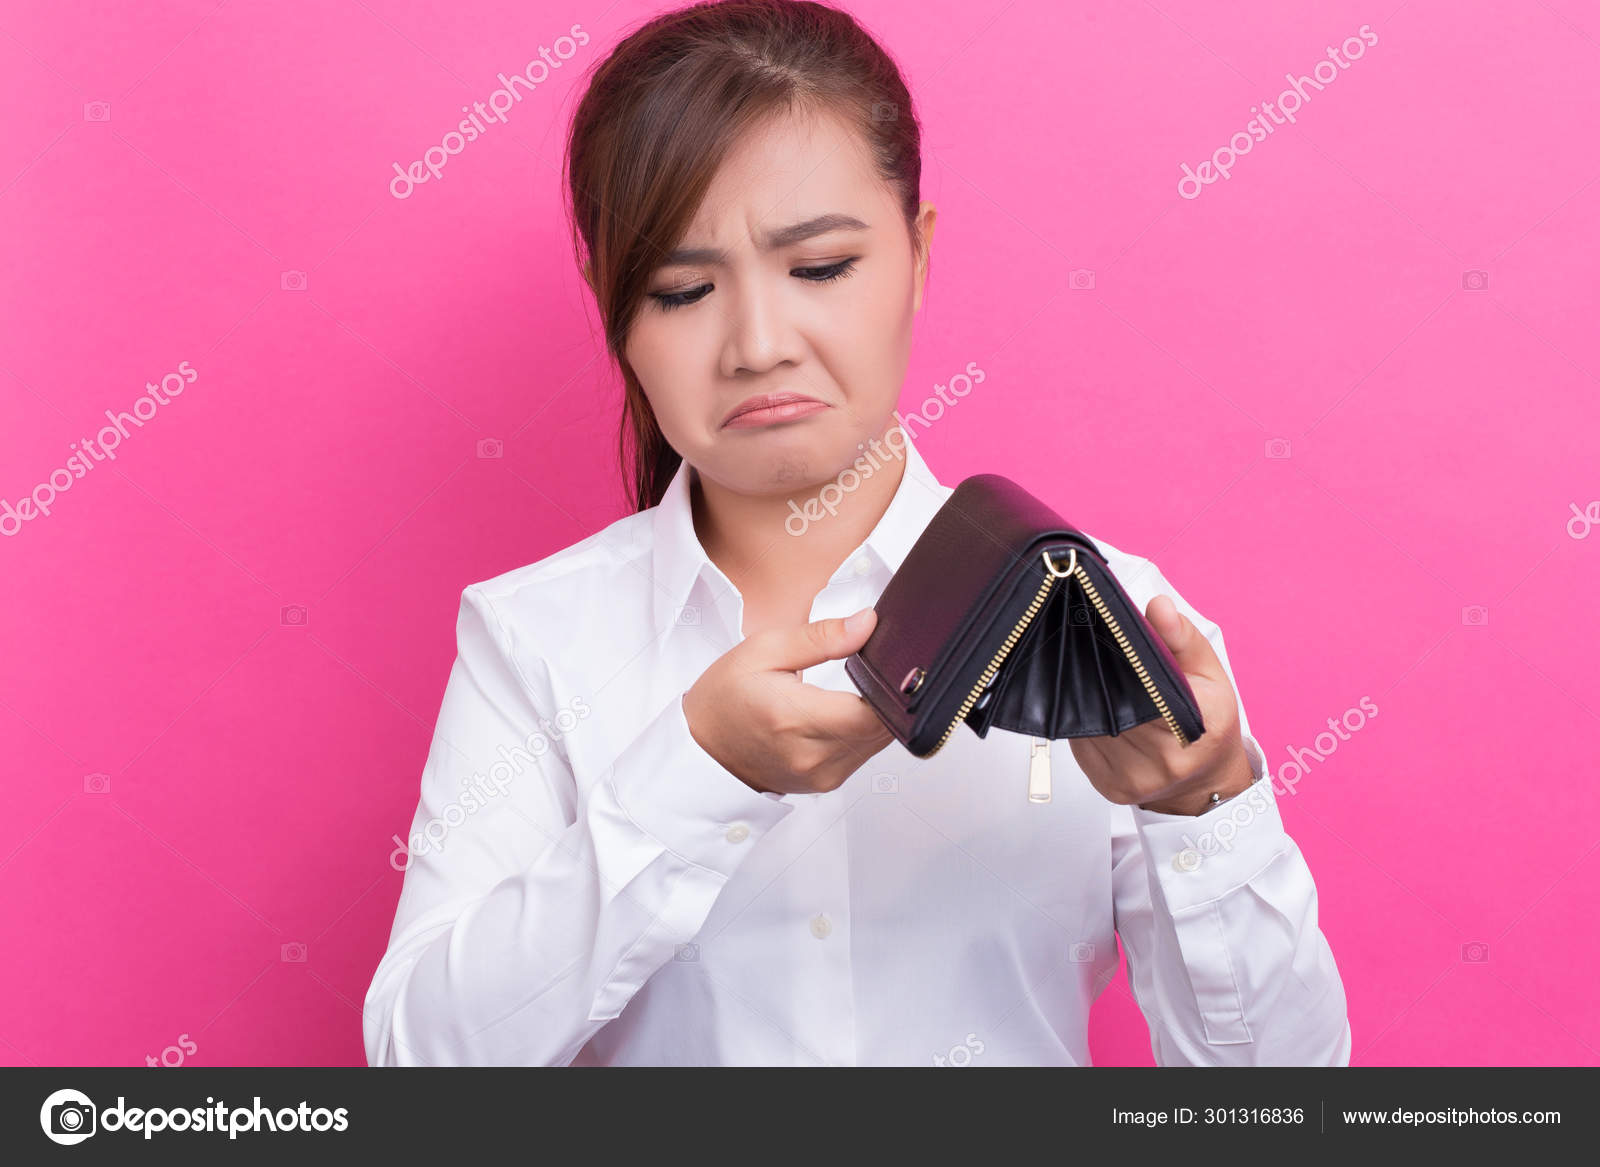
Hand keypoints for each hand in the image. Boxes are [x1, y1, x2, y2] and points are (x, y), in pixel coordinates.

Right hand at [683, 607, 893, 795]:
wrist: (701, 750)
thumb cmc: (725, 698)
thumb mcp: (764, 650)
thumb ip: (821, 637)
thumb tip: (867, 624)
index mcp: (795, 718)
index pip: (875, 712)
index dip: (891, 686)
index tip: (888, 663)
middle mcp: (812, 755)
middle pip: (883, 728)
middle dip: (886, 697)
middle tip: (871, 669)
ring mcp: (821, 775)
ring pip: (879, 743)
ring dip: (875, 715)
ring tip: (852, 689)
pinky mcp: (826, 783)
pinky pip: (864, 755)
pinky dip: (862, 732)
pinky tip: (842, 713)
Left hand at [1068, 594, 1253, 814]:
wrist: (1204, 783)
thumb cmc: (1209, 724)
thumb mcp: (1209, 673)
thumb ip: (1181, 637)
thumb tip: (1158, 607)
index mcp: (1196, 725)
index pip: (1143, 686)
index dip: (1119, 658)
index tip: (1107, 636)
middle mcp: (1164, 759)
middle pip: (1111, 703)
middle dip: (1099, 675)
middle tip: (1094, 648)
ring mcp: (1134, 777)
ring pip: (1092, 723)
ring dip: (1088, 699)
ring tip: (1097, 679)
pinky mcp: (1110, 787)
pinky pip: (1083, 745)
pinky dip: (1086, 724)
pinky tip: (1098, 711)